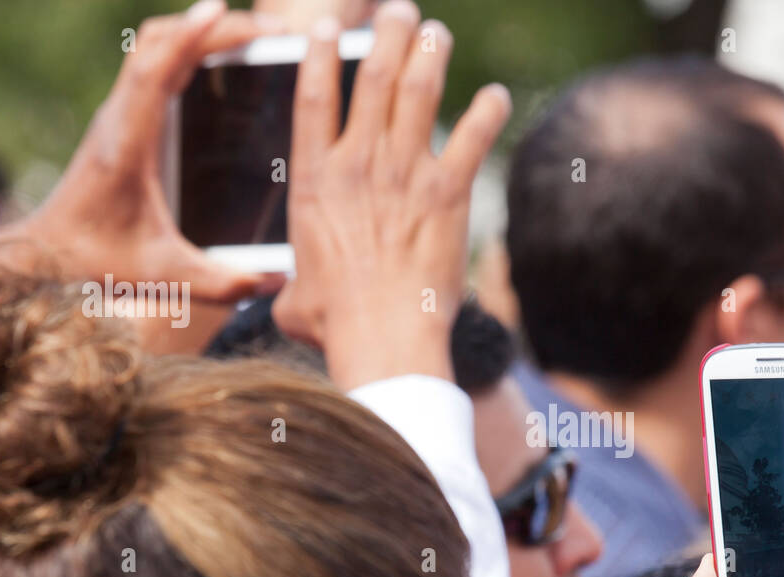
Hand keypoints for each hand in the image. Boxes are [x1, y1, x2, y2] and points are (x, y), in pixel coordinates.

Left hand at [0, 0, 286, 351]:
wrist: (47, 251)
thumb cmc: (99, 262)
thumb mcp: (163, 276)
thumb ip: (219, 282)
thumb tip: (276, 281)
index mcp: (125, 146)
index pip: (153, 75)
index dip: (188, 40)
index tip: (220, 11)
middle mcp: (118, 119)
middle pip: (158, 44)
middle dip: (211, 27)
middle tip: (270, 28)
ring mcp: (119, 112)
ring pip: (155, 46)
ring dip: (200, 31)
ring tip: (254, 34)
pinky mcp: (125, 117)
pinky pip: (157, 63)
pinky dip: (190, 46)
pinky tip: (225, 56)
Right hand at [272, 0, 510, 389]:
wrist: (384, 336)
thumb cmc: (335, 324)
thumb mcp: (293, 299)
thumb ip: (288, 284)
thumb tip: (286, 297)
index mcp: (314, 180)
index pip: (313, 97)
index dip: (319, 53)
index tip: (327, 27)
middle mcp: (358, 164)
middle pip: (373, 76)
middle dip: (387, 34)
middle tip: (400, 12)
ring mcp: (405, 174)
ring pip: (419, 90)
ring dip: (430, 53)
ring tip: (437, 32)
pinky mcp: (449, 193)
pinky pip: (473, 136)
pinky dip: (487, 112)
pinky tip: (497, 95)